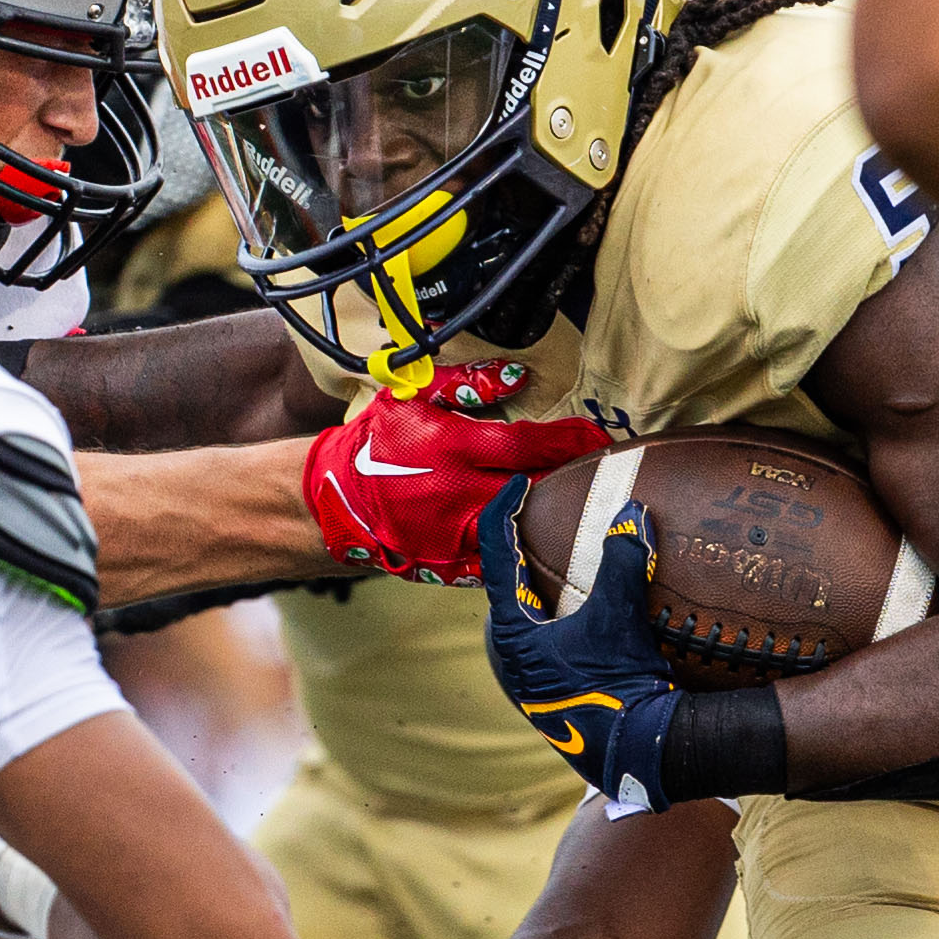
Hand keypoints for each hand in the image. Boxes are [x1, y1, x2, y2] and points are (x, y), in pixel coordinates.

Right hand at [302, 360, 610, 585]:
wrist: (335, 496)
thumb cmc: (377, 439)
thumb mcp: (410, 396)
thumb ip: (465, 383)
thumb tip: (519, 376)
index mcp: (449, 448)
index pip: (525, 445)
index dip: (568, 440)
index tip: (597, 436)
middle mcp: (454, 494)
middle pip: (535, 490)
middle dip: (573, 477)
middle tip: (603, 467)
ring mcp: (451, 534)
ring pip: (523, 530)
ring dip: (555, 516)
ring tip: (584, 501)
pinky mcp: (447, 562)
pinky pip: (499, 559)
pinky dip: (524, 549)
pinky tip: (550, 538)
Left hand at [480, 477, 680, 813]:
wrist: (634, 754)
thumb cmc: (618, 685)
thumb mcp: (618, 617)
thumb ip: (622, 560)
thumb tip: (632, 512)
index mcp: (509, 631)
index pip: (497, 556)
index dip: (505, 512)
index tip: (518, 484)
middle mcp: (506, 653)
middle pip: (505, 584)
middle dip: (517, 548)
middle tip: (537, 515)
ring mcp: (523, 675)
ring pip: (523, 613)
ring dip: (539, 583)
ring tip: (559, 555)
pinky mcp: (545, 689)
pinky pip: (543, 635)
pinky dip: (557, 610)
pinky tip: (583, 605)